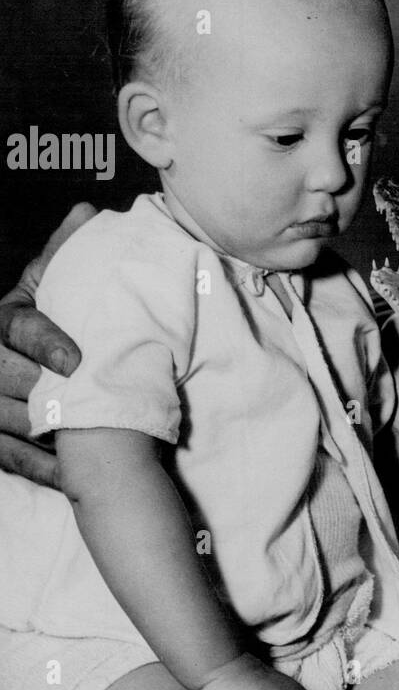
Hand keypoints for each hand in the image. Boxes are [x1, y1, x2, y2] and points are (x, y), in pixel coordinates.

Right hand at [0, 204, 94, 485]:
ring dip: (55, 437)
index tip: (76, 361)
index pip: (17, 329)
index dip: (46, 344)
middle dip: (54, 396)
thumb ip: (63, 257)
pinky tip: (76, 477)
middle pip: (14, 382)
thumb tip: (85, 212)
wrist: (6, 362)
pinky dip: (45, 470)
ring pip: (12, 423)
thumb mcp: (44, 289)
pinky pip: (12, 460)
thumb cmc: (34, 323)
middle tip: (97, 409)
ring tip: (99, 446)